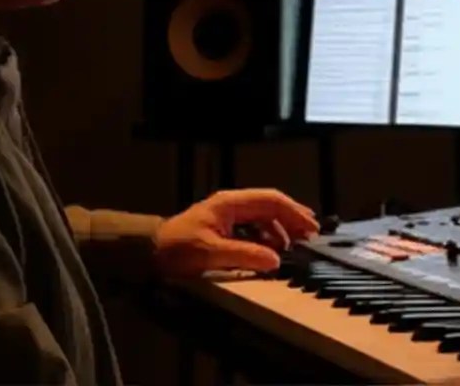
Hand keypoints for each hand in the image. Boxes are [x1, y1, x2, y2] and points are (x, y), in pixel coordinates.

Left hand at [152, 189, 318, 277]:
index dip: (293, 213)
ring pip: (263, 217)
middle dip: (292, 218)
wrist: (148, 252)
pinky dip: (267, 237)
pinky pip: (253, 228)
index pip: (270, 201)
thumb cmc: (177, 249)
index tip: (311, 228)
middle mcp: (231, 205)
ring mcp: (227, 216)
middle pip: (270, 205)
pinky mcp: (223, 228)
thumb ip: (245, 255)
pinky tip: (272, 251)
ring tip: (295, 245)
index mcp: (230, 203)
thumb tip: (276, 259)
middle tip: (312, 234)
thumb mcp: (211, 253)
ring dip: (280, 229)